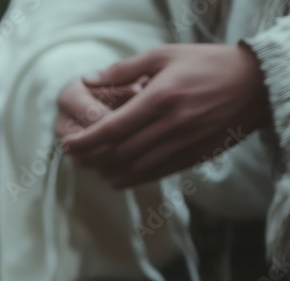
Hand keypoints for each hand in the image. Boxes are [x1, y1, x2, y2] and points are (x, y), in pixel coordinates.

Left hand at [62, 44, 270, 187]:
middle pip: (120, 153)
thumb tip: (89, 80)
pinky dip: (133, 178)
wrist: (258, 83)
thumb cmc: (208, 64)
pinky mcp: (196, 156)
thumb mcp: (166, 55)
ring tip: (93, 169)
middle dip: (92, 159)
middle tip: (75, 160)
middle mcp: (172, 125)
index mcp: (161, 98)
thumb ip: (125, 69)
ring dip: (109, 172)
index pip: (112, 128)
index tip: (68, 145)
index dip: (86, 141)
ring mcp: (185, 143)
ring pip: (136, 168)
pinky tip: (118, 177)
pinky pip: (157, 173)